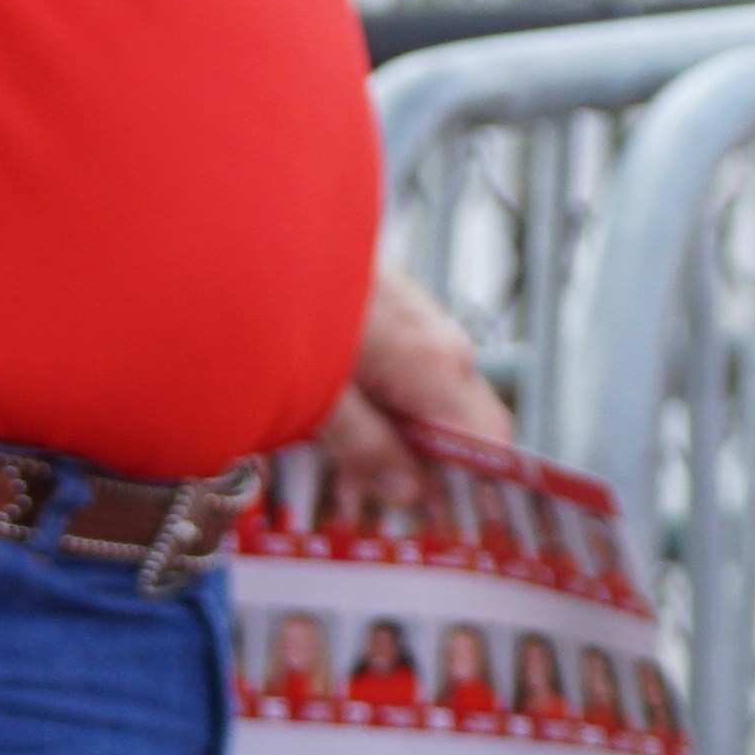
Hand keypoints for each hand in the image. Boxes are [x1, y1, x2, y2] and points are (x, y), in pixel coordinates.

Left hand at [304, 261, 511, 521]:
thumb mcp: (321, 396)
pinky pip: (409, 373)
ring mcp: (424, 324)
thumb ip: (368, 447)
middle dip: (428, 473)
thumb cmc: (289, 310)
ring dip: (398, 445)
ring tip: (339, 481)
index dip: (472, 491)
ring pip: (432, 402)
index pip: (491, 446)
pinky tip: (334, 430)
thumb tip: (410, 494)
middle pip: (465, 427)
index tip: (438, 526)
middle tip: (374, 507)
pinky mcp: (397, 312)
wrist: (263, 229)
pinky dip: (384, 410)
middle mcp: (444, 346)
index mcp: (438, 370)